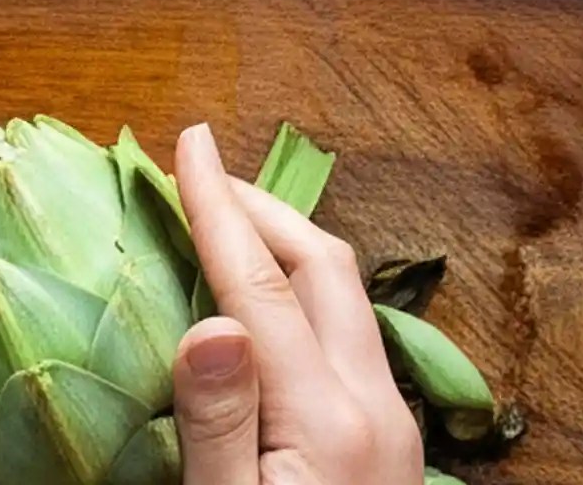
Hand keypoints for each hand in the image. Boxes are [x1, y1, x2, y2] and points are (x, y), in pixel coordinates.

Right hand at [170, 123, 423, 483]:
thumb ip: (221, 425)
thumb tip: (212, 325)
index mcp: (330, 421)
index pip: (264, 288)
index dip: (221, 209)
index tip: (190, 145)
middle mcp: (377, 404)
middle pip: (326, 268)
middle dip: (262, 208)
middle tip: (201, 176)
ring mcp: (392, 420)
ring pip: (345, 295)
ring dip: (286, 243)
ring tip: (226, 222)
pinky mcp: (387, 437)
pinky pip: (347, 330)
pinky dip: (301, 289)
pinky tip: (264, 299)